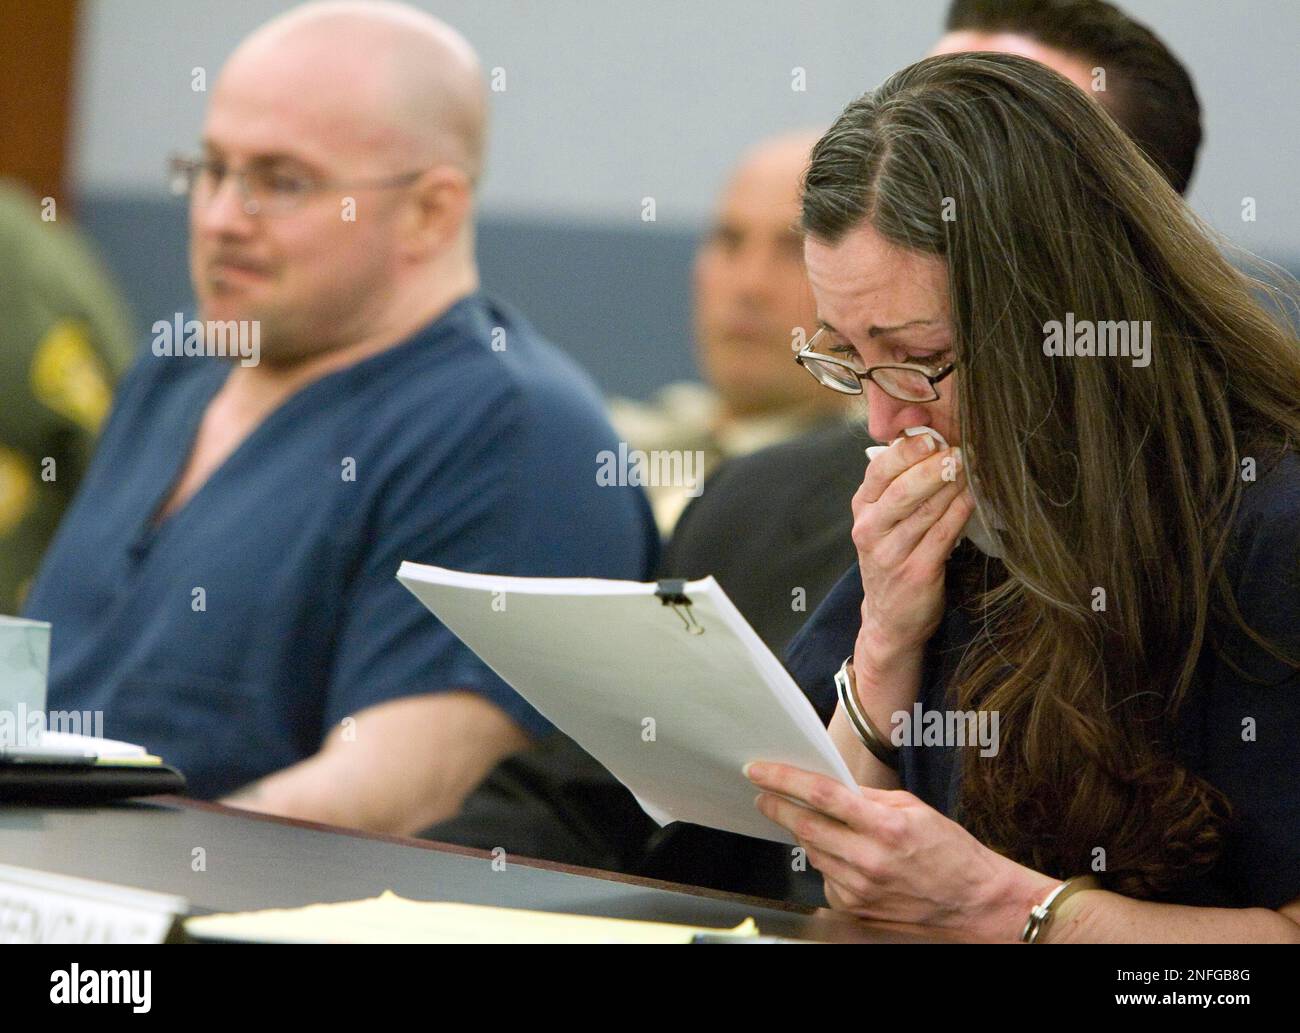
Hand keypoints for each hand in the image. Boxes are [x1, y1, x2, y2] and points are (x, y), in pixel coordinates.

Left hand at [745, 761, 1057, 940]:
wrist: (975, 904)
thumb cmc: (950, 853)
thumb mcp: (914, 809)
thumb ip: (869, 798)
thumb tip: (830, 787)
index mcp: (886, 826)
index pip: (822, 796)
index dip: (784, 780)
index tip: (758, 770)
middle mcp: (869, 860)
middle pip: (805, 827)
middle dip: (776, 806)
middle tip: (761, 793)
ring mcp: (860, 889)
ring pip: (812, 852)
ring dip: (804, 833)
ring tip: (809, 820)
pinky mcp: (856, 909)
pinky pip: (826, 877)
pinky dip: (826, 861)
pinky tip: (843, 856)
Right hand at [853, 433, 973, 656]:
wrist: (889, 619)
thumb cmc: (892, 561)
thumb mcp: (882, 523)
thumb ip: (898, 488)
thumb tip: (932, 444)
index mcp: (862, 511)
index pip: (878, 472)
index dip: (906, 452)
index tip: (931, 438)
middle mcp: (871, 531)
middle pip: (902, 491)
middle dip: (933, 467)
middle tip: (958, 452)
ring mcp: (891, 554)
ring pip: (926, 510)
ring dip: (953, 486)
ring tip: (973, 468)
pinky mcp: (916, 573)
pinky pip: (943, 534)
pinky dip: (961, 511)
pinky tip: (975, 497)